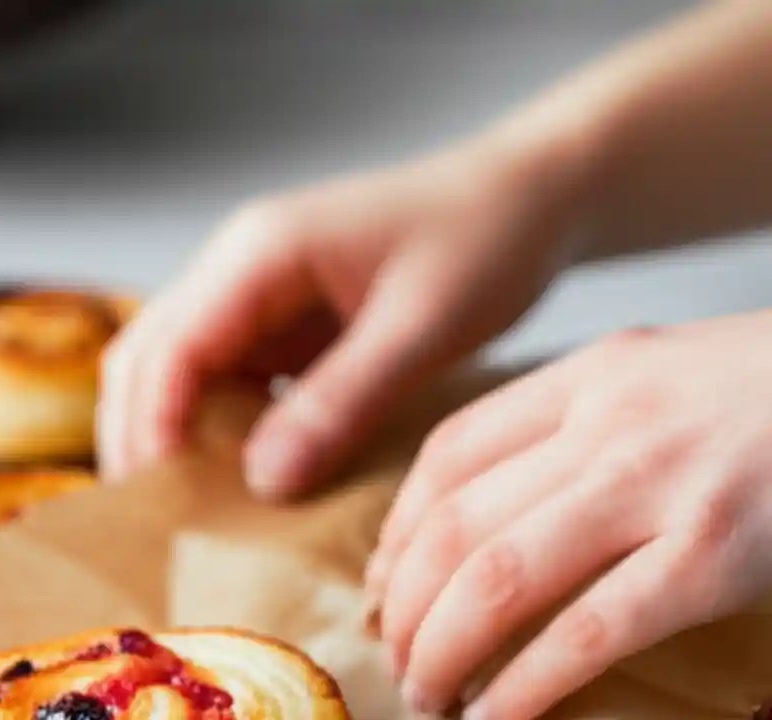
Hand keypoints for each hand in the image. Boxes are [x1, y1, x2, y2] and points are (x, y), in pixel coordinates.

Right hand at [99, 136, 589, 496]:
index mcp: (259, 252)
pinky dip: (218, 433)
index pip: (168, 346)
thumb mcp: (422, 327)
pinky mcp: (278, 322)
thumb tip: (262, 482)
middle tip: (164, 524)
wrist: (526, 197)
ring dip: (174, 438)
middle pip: (147, 359)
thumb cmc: (485, 240)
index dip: (152, 428)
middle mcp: (237, 269)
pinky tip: (242, 483)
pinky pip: (224, 382)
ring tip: (192, 516)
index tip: (162, 504)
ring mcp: (253, 295)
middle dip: (142, 438)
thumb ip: (341, 400)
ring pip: (175, 373)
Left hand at [365, 312, 771, 719]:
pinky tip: (496, 718)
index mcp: (592, 376)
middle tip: (396, 652)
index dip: (398, 528)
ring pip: (501, 576)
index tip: (382, 579)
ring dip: (444, 645)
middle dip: (404, 601)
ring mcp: (663, 488)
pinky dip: (528, 684)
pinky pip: (592, 632)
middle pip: (455, 521)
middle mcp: (611, 425)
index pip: (449, 453)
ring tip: (426, 690)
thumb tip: (505, 507)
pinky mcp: (718, 555)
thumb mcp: (670, 375)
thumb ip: (589, 422)